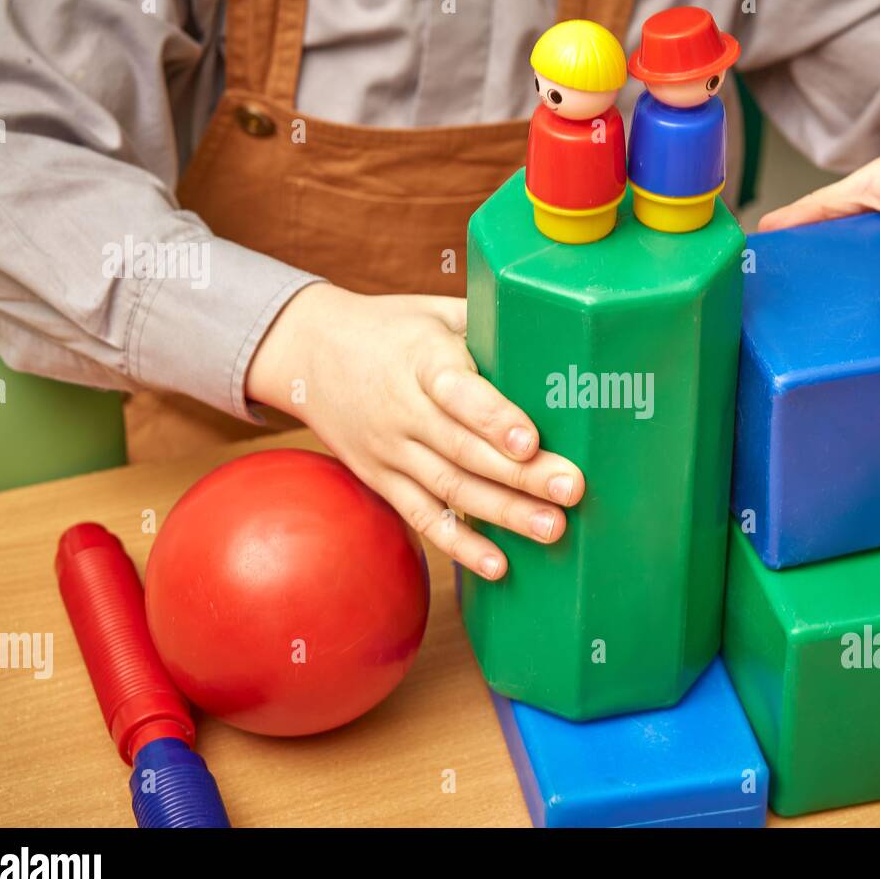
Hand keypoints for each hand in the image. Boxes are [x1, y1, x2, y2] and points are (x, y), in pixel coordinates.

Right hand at [247, 284, 584, 579]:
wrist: (308, 353)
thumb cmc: (393, 329)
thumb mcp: (435, 312)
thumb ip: (489, 324)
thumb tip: (560, 328)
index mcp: (421, 359)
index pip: (456, 392)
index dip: (492, 417)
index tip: (529, 439)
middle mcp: (403, 410)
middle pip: (464, 449)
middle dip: (521, 475)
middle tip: (571, 490)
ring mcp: (390, 451)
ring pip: (450, 488)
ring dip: (503, 514)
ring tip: (552, 529)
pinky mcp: (383, 480)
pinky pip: (423, 517)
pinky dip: (460, 545)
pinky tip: (498, 565)